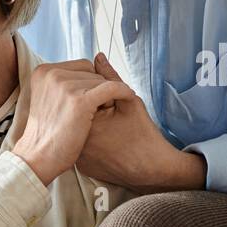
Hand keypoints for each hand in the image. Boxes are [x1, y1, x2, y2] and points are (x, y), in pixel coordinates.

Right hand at [12, 58, 135, 185]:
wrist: (38, 158)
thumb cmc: (47, 133)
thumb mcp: (51, 98)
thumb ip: (68, 80)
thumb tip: (100, 56)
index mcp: (43, 71)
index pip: (82, 65)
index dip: (90, 83)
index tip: (89, 101)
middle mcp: (52, 74)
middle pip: (92, 71)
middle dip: (98, 89)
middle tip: (94, 111)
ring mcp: (65, 86)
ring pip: (102, 81)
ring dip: (106, 97)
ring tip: (97, 117)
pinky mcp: (80, 101)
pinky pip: (112, 88)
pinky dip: (123, 92)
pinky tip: (129, 98)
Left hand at [75, 53, 206, 188]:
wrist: (151, 170)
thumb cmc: (143, 134)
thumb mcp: (129, 101)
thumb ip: (110, 77)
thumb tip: (97, 56)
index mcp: (85, 119)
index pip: (81, 95)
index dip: (102, 99)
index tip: (115, 111)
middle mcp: (75, 137)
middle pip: (75, 113)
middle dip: (92, 110)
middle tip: (115, 124)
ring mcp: (76, 154)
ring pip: (76, 129)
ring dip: (89, 125)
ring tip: (112, 135)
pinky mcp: (80, 165)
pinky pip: (80, 145)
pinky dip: (90, 141)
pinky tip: (108, 146)